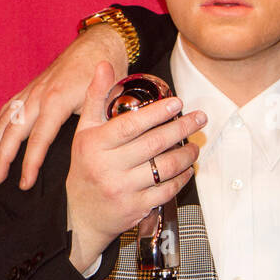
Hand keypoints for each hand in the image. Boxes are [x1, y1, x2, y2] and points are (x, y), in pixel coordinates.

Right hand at [0, 24, 128, 189]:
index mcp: (57, 101)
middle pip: (13, 131)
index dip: (30, 163)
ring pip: (5, 120)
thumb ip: (97, 121)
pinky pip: (7, 110)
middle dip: (2, 158)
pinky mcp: (30, 88)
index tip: (25, 184)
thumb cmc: (106, 73)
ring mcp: (32, 91)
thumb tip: (96, 146)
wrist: (99, 44)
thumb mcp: (105, 98)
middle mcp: (39, 95)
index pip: (40, 139)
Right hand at [64, 63, 204, 272]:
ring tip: (195, 144)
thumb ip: (95, 97)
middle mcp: (107, 167)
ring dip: (187, 155)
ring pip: (164, 168)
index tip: (178, 103)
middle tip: (199, 118)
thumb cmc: (86, 166)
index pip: (130, 125)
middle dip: (181, 129)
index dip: (156, 113)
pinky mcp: (135, 208)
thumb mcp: (84, 131)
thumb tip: (104, 64)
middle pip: (153, 144)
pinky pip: (166, 190)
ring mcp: (122, 189)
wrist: (79, 215)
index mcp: (94, 145)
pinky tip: (188, 168)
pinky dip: (182, 178)